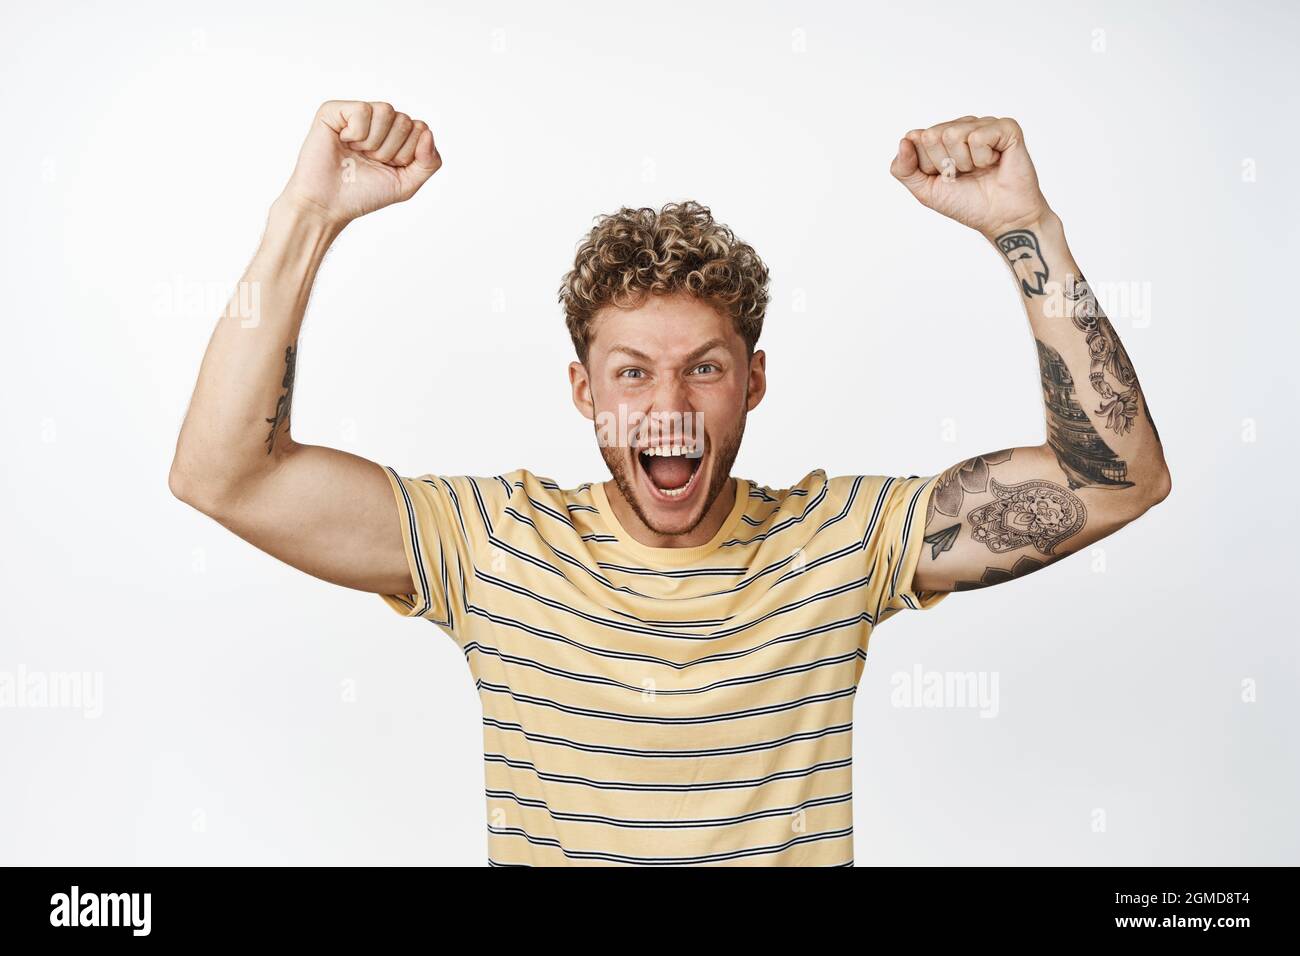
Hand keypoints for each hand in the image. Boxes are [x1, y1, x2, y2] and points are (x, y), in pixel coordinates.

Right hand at [278, 100, 441, 226]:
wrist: (329, 204)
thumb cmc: (364, 194)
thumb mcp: (406, 184)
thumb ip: (429, 162)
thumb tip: (428, 132)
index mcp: (397, 136)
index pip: (421, 129)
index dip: (407, 154)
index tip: (388, 167)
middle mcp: (379, 122)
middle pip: (405, 121)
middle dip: (390, 151)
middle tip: (369, 162)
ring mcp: (358, 114)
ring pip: (386, 111)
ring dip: (374, 142)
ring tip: (357, 153)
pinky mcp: (335, 110)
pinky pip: (363, 110)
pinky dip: (357, 133)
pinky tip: (343, 142)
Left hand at [889, 116, 1050, 236]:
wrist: (1000, 218)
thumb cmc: (967, 203)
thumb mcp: (925, 191)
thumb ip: (904, 169)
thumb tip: (904, 140)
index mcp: (942, 137)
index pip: (916, 138)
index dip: (927, 166)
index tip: (945, 178)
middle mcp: (962, 126)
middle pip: (932, 135)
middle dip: (944, 164)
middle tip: (963, 174)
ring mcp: (984, 124)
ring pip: (953, 134)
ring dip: (964, 163)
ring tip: (979, 170)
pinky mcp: (1006, 128)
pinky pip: (978, 138)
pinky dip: (983, 159)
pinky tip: (994, 163)